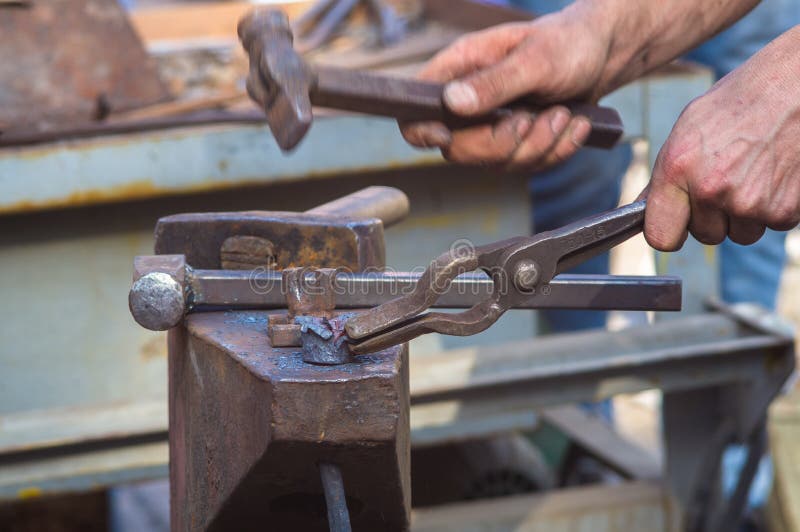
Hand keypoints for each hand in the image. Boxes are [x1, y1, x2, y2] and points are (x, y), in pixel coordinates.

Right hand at [400, 7, 613, 168]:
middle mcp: (469, 100)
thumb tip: (452, 103)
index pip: (415, 109)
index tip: (445, 135)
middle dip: (502, 143)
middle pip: (457, 149)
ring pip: (497, 163)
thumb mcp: (536, 59)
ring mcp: (491, 125)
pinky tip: (573, 124)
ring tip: (563, 114)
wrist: (604, 54)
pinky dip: (556, 151)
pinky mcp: (516, 143)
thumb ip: (494, 82)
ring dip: (538, 145)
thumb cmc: (569, 42)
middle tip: (532, 118)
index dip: (420, 130)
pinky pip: (526, 166)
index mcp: (459, 69)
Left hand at [644, 28, 799, 250]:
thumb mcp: (687, 130)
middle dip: (713, 215)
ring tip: (752, 172)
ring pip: (740, 234)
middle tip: (727, 177)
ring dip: (744, 214)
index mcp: (677, 169)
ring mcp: (749, 203)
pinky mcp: (783, 210)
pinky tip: (774, 173)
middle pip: (705, 235)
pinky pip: (770, 225)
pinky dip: (773, 206)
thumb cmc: (738, 104)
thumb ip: (664, 177)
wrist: (794, 86)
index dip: (669, 231)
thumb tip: (643, 211)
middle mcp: (710, 190)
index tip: (678, 222)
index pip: (660, 237)